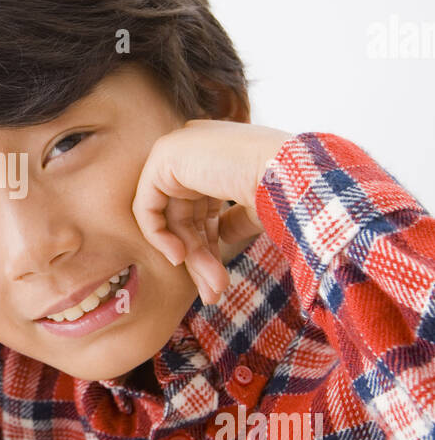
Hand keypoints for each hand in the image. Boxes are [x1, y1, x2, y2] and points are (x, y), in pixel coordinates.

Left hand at [132, 120, 293, 305]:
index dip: (208, 244)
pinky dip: (158, 235)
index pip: (200, 207)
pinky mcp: (165, 155)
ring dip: (190, 256)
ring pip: (170, 216)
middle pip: (185, 215)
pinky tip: (178, 258)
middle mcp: (199, 147)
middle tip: (213, 292)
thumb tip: (220, 239)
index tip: (218, 279)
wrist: (292, 177)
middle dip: (199, 257)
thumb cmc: (286, 194)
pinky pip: (147, 205)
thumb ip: (231, 222)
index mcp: (221, 155)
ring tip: (212, 289)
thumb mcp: (255, 211)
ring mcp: (180, 147)